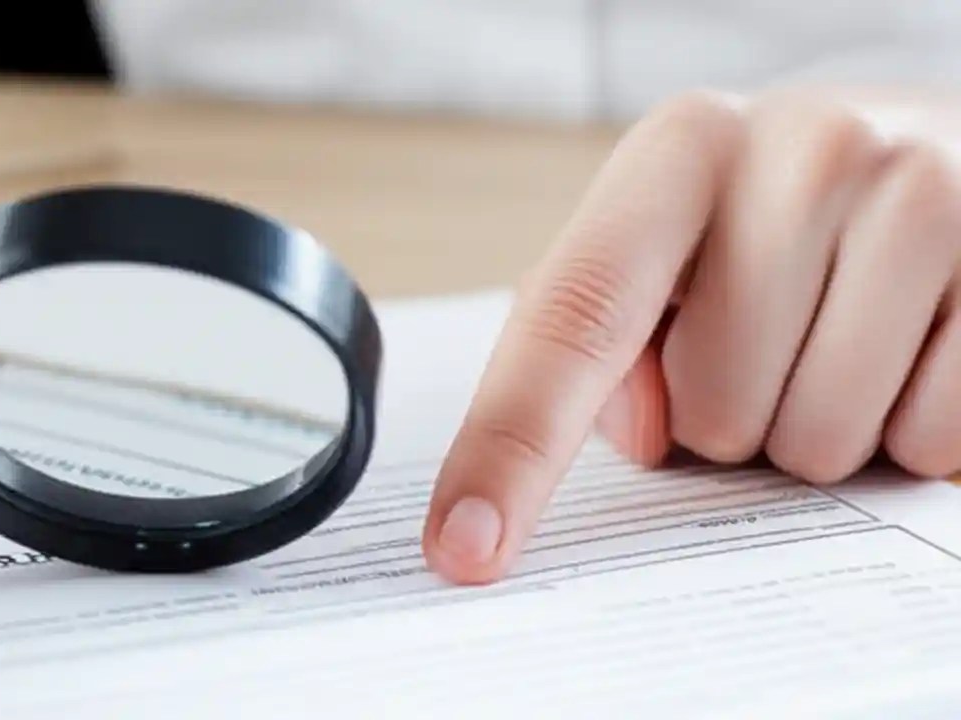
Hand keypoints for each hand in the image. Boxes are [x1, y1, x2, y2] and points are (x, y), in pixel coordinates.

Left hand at [422, 86, 960, 583]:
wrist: (948, 152)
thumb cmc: (780, 218)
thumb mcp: (673, 245)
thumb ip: (603, 336)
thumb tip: (646, 435)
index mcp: (681, 151)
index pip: (572, 318)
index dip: (510, 447)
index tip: (464, 547)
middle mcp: (801, 152)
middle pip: (709, 413)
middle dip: (731, 414)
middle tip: (774, 341)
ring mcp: (922, 197)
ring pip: (818, 445)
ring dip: (818, 429)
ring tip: (844, 339)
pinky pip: (929, 444)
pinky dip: (910, 428)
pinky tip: (914, 347)